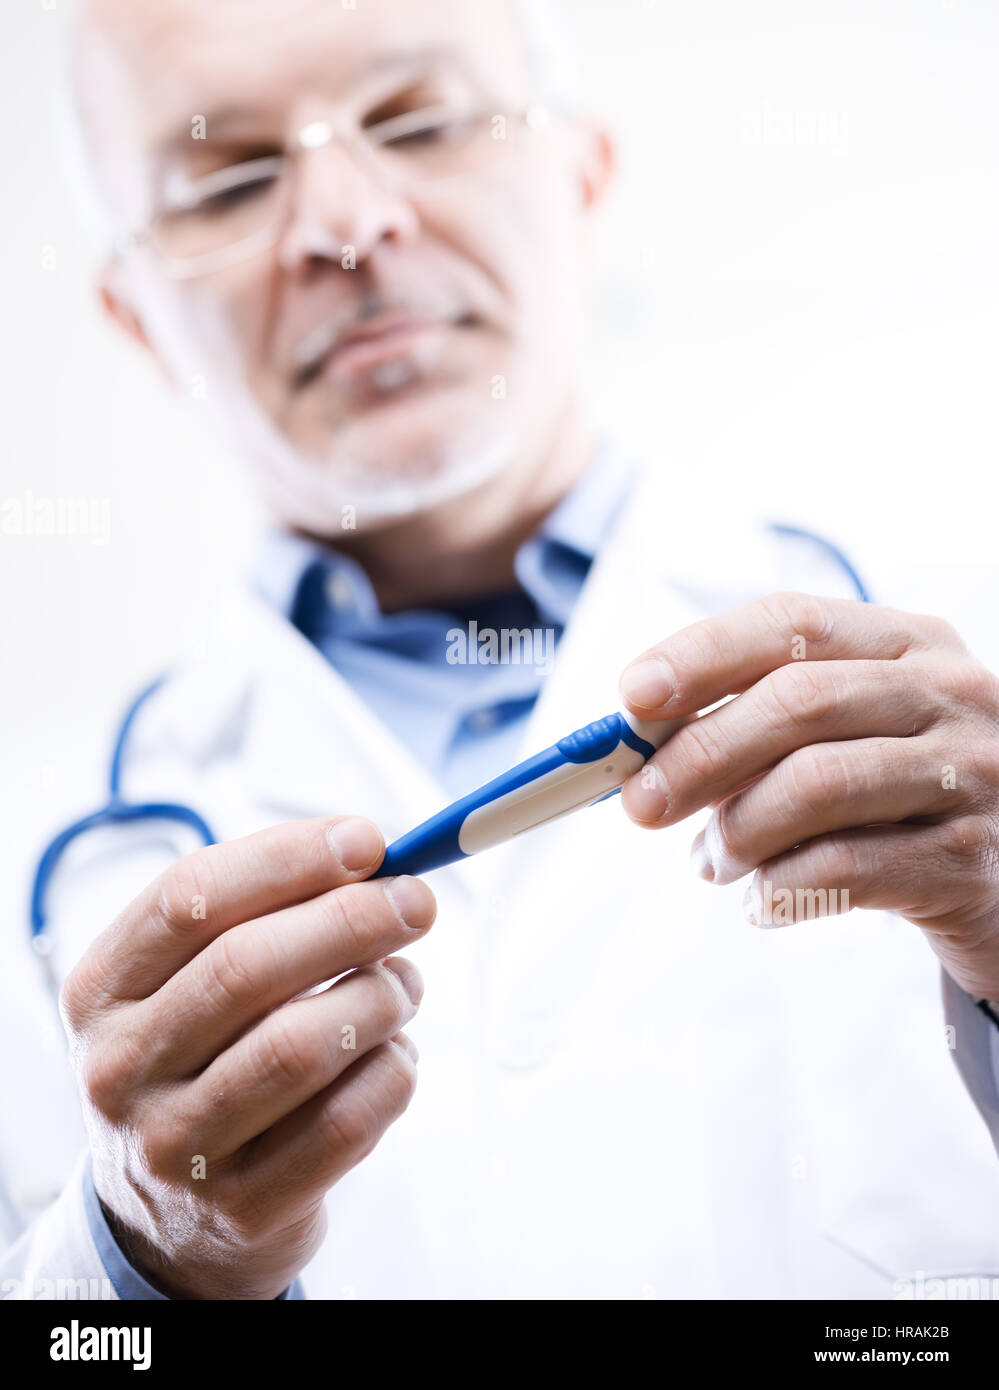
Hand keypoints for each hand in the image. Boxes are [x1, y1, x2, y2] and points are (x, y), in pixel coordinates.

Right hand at [59, 816, 435, 1299]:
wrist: (174, 1217)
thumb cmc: (203, 1059)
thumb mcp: (192, 982)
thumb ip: (262, 911)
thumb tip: (368, 853)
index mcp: (101, 991)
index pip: (189, 897)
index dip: (288, 858)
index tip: (367, 841)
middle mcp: (122, 1068)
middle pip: (247, 966)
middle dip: (351, 919)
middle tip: (416, 901)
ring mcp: (177, 1146)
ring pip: (301, 1045)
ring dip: (379, 996)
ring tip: (404, 984)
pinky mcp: (245, 1206)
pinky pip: (346, 1120)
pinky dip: (393, 1070)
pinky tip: (393, 1053)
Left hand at [618, 591, 998, 999]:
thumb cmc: (894, 796)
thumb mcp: (843, 732)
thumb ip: (757, 721)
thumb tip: (640, 742)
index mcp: (907, 642)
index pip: (792, 623)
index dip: (703, 654)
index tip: (632, 696)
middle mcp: (949, 692)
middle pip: (797, 701)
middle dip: (700, 753)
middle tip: (641, 804)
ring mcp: (970, 772)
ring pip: (817, 784)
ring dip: (737, 831)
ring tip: (711, 863)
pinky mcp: (968, 857)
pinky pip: (844, 868)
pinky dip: (779, 889)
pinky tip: (762, 901)